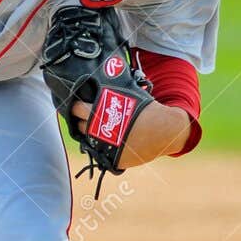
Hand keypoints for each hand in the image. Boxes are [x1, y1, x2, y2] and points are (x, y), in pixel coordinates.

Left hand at [71, 97, 189, 166]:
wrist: (165, 129)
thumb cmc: (146, 108)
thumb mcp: (127, 95)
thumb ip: (111, 92)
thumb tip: (98, 80)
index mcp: (100, 112)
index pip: (77, 109)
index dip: (75, 107)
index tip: (75, 106)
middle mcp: (100, 131)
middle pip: (81, 127)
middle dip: (82, 122)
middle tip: (86, 119)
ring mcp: (107, 147)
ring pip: (90, 142)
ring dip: (91, 136)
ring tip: (97, 130)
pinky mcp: (115, 159)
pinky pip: (103, 154)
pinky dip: (105, 148)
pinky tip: (109, 141)